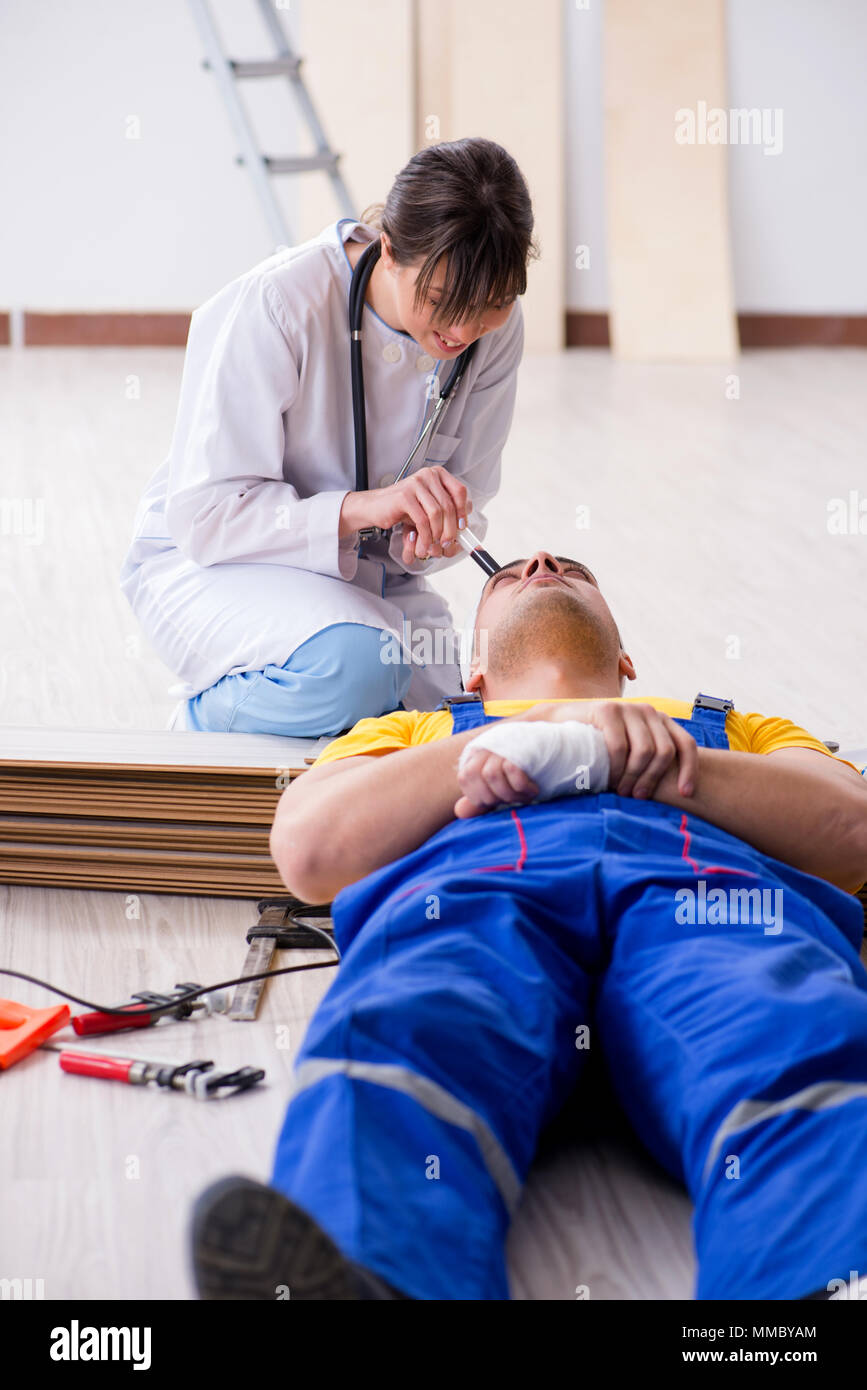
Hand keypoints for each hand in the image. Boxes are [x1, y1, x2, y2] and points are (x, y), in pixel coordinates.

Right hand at [339, 467, 471, 561]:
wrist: (375, 507)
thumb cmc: (403, 508)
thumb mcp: (428, 507)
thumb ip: (445, 513)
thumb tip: (463, 528)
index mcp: (437, 475)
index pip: (459, 491)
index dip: (463, 512)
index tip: (462, 527)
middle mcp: (428, 476)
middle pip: (448, 505)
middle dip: (450, 529)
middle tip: (447, 543)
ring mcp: (415, 485)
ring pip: (436, 513)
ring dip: (437, 534)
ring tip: (433, 545)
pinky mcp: (404, 497)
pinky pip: (422, 520)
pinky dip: (425, 536)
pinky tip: (423, 543)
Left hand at [455, 746, 539, 818]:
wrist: (556, 749)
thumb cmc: (525, 772)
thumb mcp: (500, 787)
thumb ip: (479, 799)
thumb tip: (459, 812)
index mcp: (477, 753)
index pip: (464, 777)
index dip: (477, 796)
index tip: (497, 802)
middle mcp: (487, 745)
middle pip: (474, 775)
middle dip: (493, 796)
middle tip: (513, 801)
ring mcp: (503, 744)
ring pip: (491, 774)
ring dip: (509, 793)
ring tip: (525, 796)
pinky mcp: (520, 746)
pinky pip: (511, 770)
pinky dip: (522, 786)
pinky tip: (533, 789)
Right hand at [538, 699, 697, 797]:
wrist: (559, 725)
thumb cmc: (598, 744)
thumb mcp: (630, 749)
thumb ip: (649, 759)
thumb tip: (677, 792)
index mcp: (659, 720)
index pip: (685, 744)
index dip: (689, 770)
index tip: (685, 793)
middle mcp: (648, 711)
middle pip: (665, 751)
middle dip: (653, 779)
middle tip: (638, 796)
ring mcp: (628, 708)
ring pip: (644, 751)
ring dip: (634, 777)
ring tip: (622, 791)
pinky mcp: (607, 710)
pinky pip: (619, 747)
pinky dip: (616, 768)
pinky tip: (609, 780)